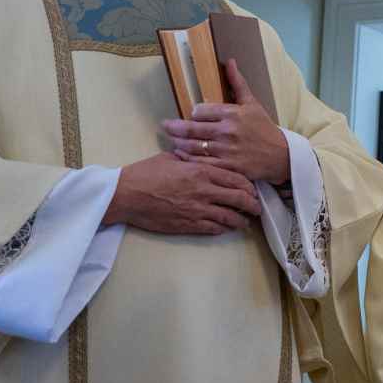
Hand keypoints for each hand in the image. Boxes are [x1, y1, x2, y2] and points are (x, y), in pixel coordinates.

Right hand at [102, 150, 263, 235]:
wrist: (125, 195)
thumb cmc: (145, 173)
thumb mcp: (171, 158)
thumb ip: (191, 158)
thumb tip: (199, 153)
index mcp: (201, 171)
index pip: (236, 179)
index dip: (249, 186)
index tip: (253, 190)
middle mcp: (204, 191)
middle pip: (239, 199)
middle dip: (252, 205)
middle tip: (257, 208)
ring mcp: (197, 210)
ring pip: (230, 217)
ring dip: (241, 220)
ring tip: (246, 221)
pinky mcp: (189, 225)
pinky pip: (214, 229)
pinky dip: (224, 228)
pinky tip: (227, 227)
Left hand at [162, 60, 289, 185]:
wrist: (281, 156)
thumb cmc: (264, 129)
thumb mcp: (252, 104)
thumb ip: (238, 83)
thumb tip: (230, 62)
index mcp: (232, 114)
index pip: (200, 110)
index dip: (193, 113)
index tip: (191, 115)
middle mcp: (227, 131)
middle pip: (191, 128)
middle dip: (174, 127)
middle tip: (166, 126)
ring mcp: (226, 151)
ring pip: (192, 146)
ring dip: (178, 142)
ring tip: (173, 139)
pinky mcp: (226, 166)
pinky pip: (199, 162)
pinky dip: (187, 158)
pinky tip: (182, 154)